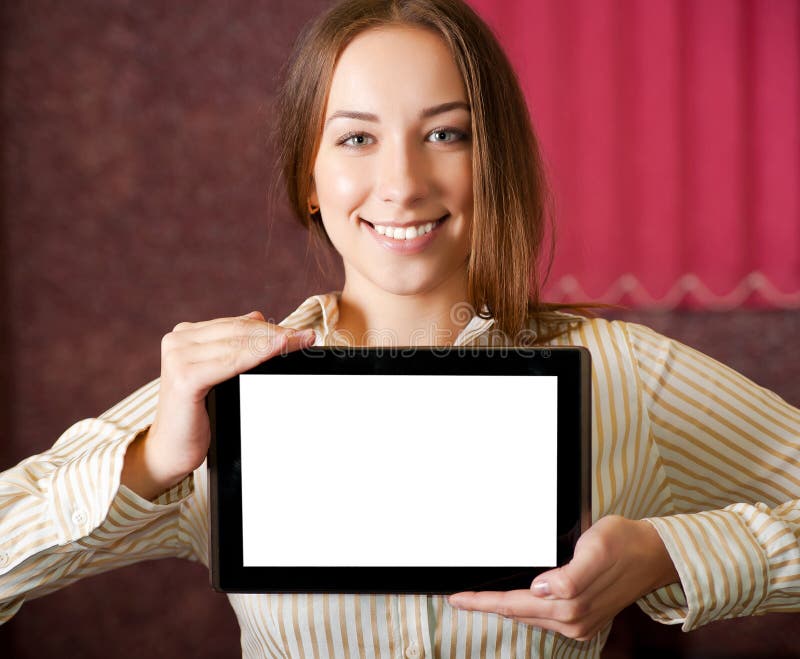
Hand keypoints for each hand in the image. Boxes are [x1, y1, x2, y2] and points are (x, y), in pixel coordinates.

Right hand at [144, 311, 315, 487]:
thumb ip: (230, 344)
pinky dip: (258, 354)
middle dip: (276, 333)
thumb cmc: (197, 414)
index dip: (270, 328)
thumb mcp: (215, 373)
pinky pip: (231, 362)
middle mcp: (178, 341)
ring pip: (238, 344)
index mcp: (184, 335)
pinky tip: (279, 349)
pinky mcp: (185, 378)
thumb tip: (257, 316)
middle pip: (239, 331)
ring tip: (301, 342)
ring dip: (273, 342)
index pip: (236, 324)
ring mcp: (179, 357)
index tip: (301, 332)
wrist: (169, 450)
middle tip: (307, 337)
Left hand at [447, 515, 679, 640]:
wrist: (653, 553)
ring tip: (479, 598)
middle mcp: (573, 621)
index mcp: (572, 606)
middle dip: (487, 605)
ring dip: (503, 607)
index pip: (514, 604)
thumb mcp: (596, 550)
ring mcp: (579, 622)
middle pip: (517, 612)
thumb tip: (542, 588)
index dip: (483, 602)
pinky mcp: (584, 618)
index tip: (458, 598)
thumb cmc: (624, 544)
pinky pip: (542, 615)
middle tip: (460, 598)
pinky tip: (512, 599)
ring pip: (528, 615)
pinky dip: (522, 607)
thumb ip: (569, 576)